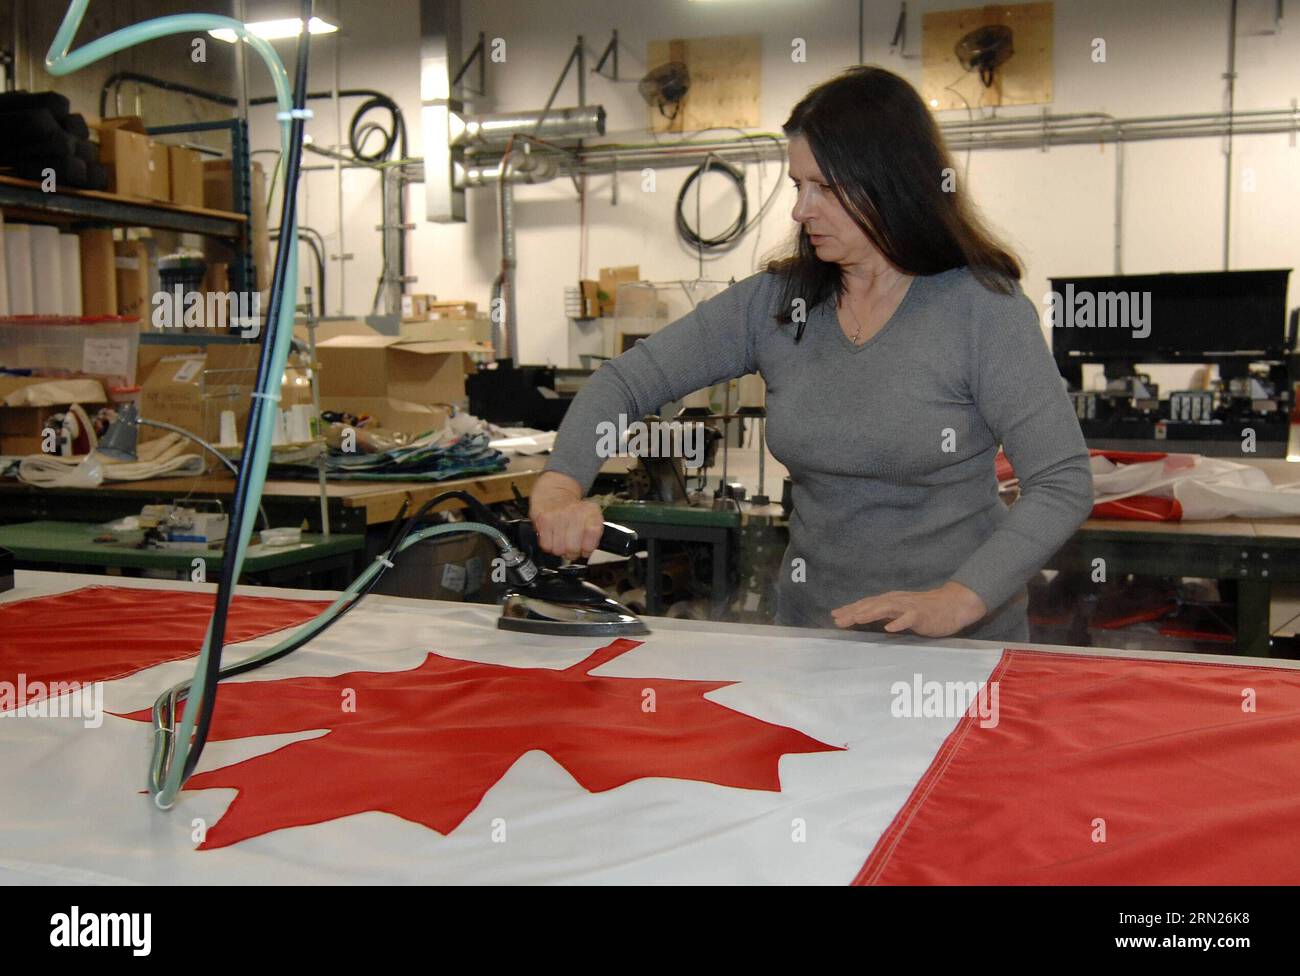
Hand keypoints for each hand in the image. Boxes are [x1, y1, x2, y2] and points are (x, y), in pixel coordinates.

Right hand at [529, 471, 605, 560]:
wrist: (554, 491)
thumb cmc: (574, 509)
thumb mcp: (592, 516)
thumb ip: (595, 535)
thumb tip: (588, 552)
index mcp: (591, 514)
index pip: (590, 544)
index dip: (586, 551)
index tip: (584, 549)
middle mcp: (576, 514)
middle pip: (573, 549)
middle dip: (571, 552)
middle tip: (570, 545)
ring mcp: (558, 517)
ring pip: (558, 550)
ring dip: (559, 549)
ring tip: (560, 539)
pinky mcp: (543, 520)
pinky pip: (546, 545)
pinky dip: (548, 545)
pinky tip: (551, 536)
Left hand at [831, 581, 986, 637]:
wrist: (952, 605)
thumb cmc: (925, 610)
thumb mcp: (900, 610)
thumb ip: (884, 613)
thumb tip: (863, 618)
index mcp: (891, 600)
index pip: (867, 604)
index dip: (850, 609)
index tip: (834, 615)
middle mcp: (897, 601)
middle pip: (872, 605)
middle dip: (854, 612)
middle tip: (838, 619)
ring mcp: (909, 607)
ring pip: (887, 608)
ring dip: (870, 613)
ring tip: (856, 619)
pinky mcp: (922, 615)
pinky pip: (909, 619)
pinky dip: (899, 623)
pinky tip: (889, 629)